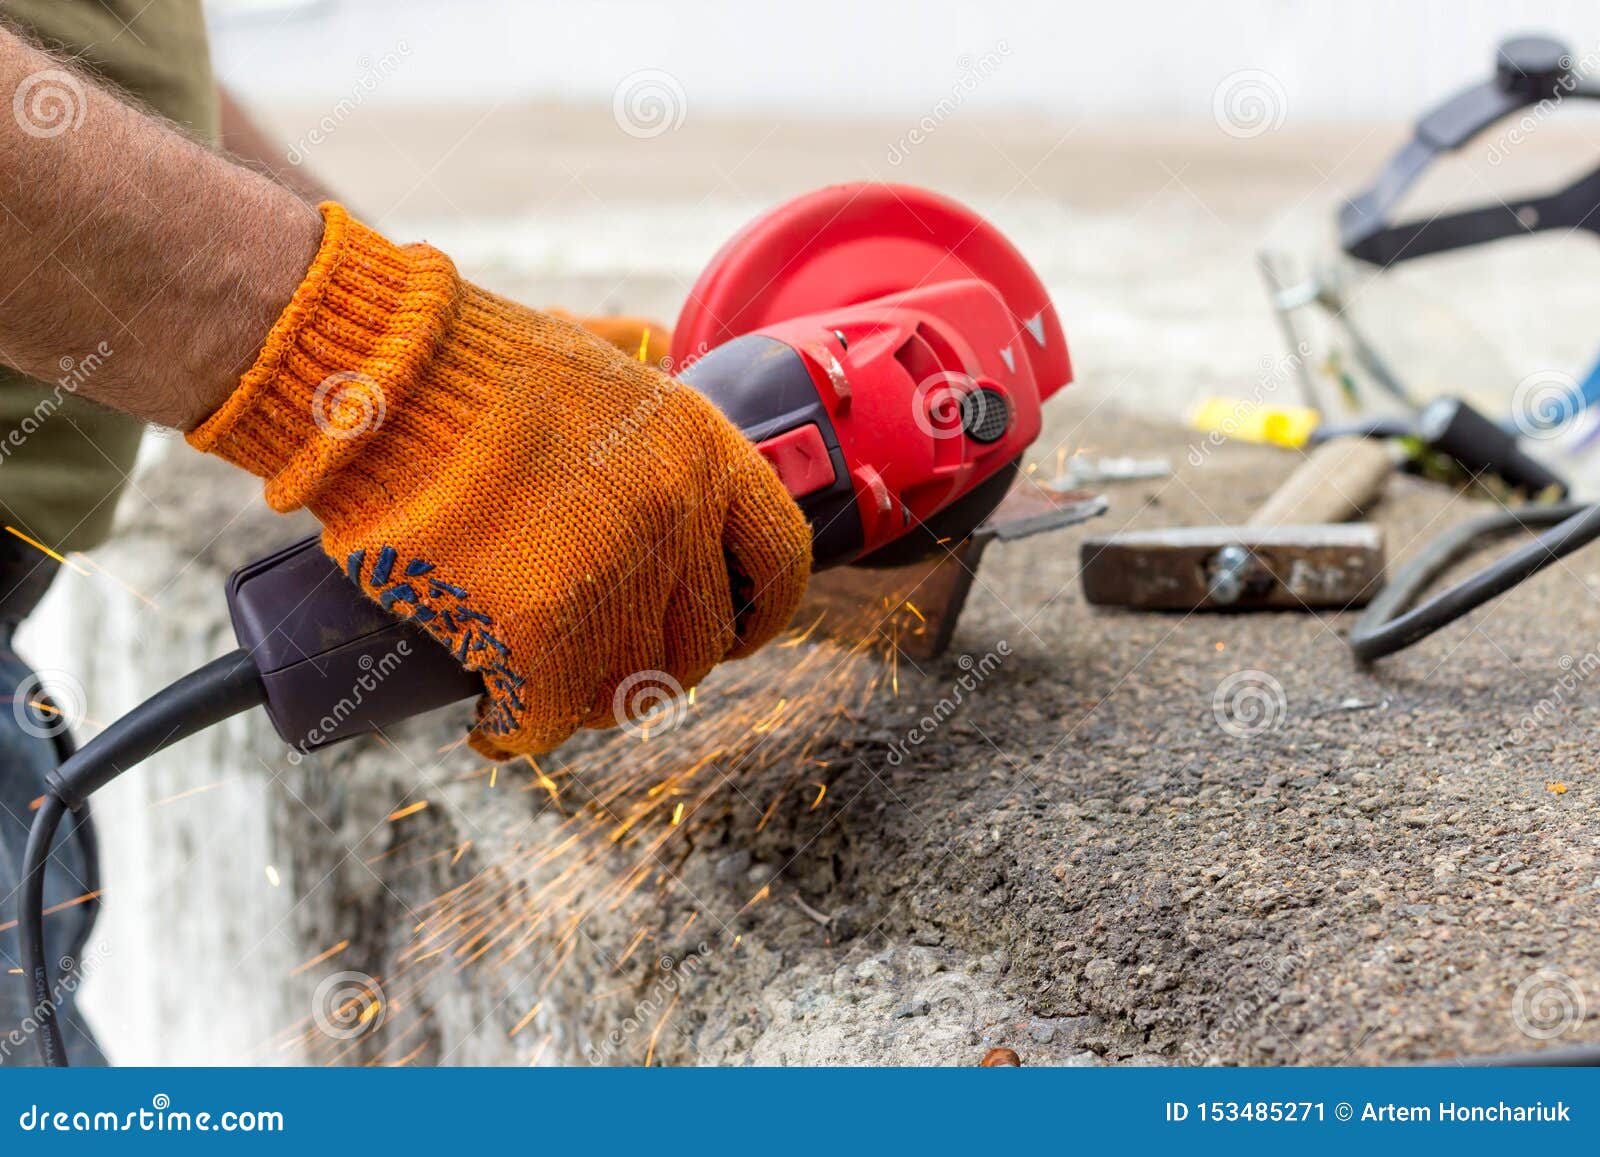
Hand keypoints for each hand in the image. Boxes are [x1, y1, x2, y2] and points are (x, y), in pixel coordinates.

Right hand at [189, 205, 811, 756]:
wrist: (380, 370)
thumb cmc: (467, 361)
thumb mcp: (592, 350)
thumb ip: (640, 365)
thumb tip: (659, 347)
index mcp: (702, 448)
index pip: (781, 561)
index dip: (758, 610)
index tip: (729, 630)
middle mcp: (675, 518)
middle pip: (699, 643)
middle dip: (653, 662)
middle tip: (601, 660)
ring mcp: (610, 579)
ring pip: (625, 690)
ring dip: (583, 700)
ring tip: (538, 684)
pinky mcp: (533, 631)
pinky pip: (541, 717)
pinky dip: (511, 727)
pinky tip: (488, 717)